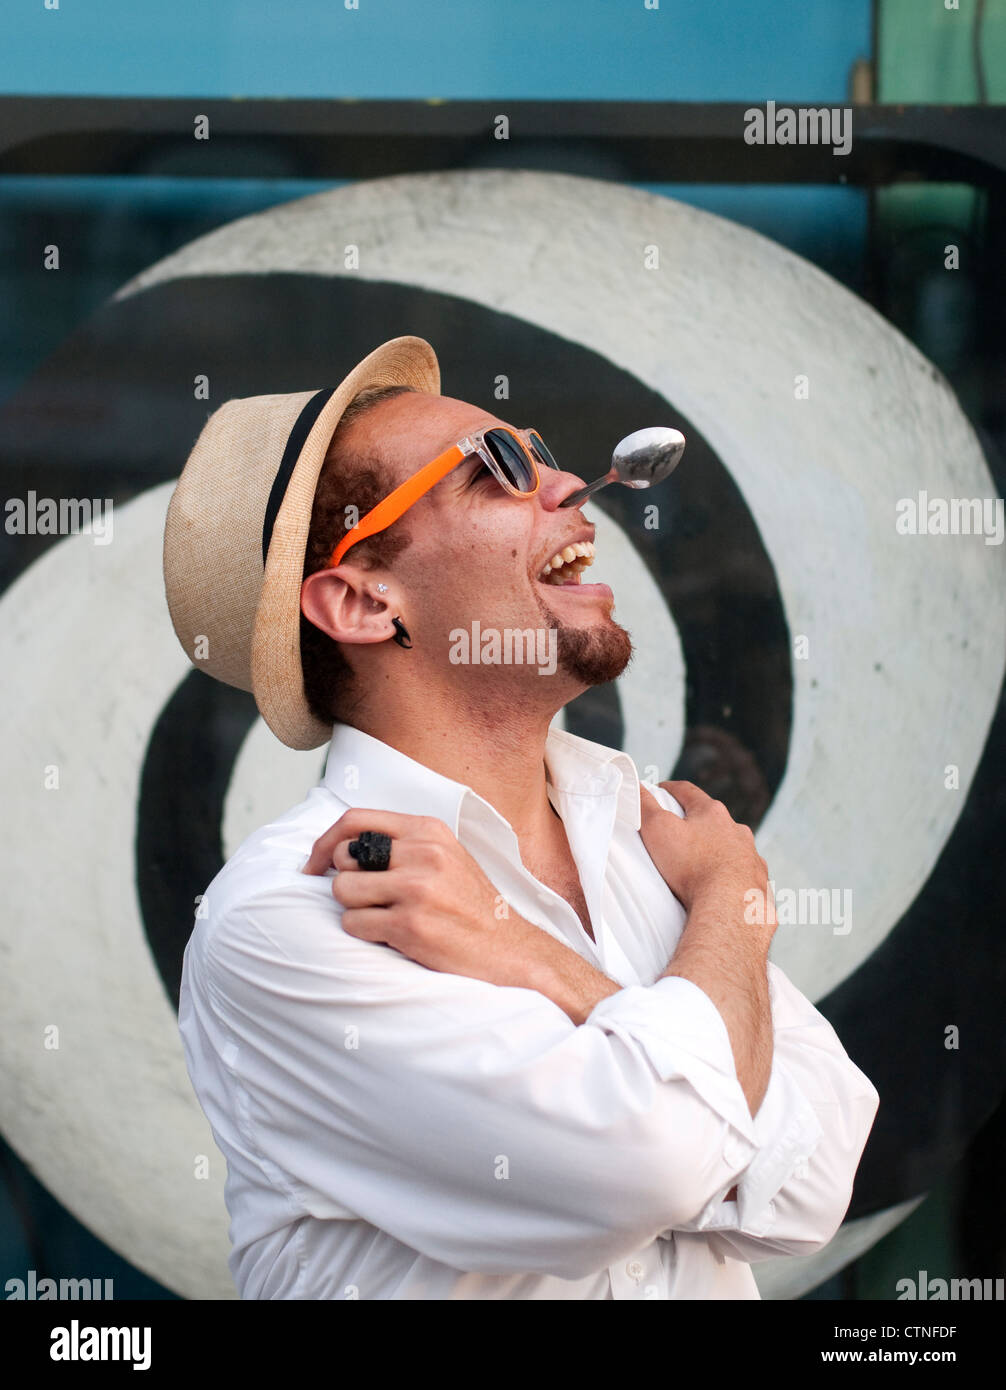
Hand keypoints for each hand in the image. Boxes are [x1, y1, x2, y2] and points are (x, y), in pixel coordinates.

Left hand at [302, 808, 567, 991]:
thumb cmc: (469, 907)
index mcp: (428, 830)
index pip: (355, 820)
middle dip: (346, 883)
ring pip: (343, 892)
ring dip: (355, 911)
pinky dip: (365, 934)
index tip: (313, 864)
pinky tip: (395, 937)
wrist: (510, 950)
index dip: (324, 842)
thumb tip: (340, 849)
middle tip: (369, 901)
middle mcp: (424, 853)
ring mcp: (417, 889)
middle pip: (344, 858)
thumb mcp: (444, 857)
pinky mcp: (411, 925)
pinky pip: (354, 924)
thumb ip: (401, 845)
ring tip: (385, 919)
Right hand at [640, 779, 771, 923]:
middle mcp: (737, 830)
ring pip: (732, 846)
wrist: (729, 908)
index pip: (688, 792)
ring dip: (719, 849)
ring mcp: (751, 856)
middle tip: (681, 831)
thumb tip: (636, 786)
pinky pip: (744, 874)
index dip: (671, 789)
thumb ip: (645, 805)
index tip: (661, 790)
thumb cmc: (693, 867)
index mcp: (712, 813)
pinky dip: (732, 875)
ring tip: (702, 863)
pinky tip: (723, 887)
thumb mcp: (658, 829)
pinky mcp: (757, 881)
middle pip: (714, 819)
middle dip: (698, 822)